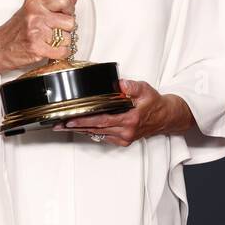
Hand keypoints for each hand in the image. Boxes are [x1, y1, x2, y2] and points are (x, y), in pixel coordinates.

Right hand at [0, 0, 77, 77]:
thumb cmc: (12, 32)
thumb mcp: (31, 11)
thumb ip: (52, 5)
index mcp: (35, 3)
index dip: (69, 8)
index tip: (67, 13)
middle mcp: (36, 15)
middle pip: (69, 21)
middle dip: (66, 29)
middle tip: (56, 31)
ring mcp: (37, 32)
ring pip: (67, 38)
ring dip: (62, 42)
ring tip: (49, 41)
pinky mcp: (38, 48)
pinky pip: (63, 51)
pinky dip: (61, 53)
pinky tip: (51, 50)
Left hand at [53, 79, 193, 145]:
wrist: (166, 116)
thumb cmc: (154, 103)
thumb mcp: (145, 89)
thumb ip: (132, 86)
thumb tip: (119, 84)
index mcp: (130, 119)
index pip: (102, 121)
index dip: (85, 121)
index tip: (70, 120)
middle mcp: (126, 131)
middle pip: (96, 129)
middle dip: (76, 127)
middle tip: (59, 125)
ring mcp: (124, 138)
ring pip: (98, 134)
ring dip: (81, 130)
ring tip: (64, 127)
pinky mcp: (124, 140)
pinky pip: (104, 137)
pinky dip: (92, 132)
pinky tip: (81, 128)